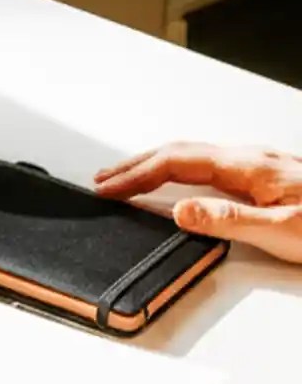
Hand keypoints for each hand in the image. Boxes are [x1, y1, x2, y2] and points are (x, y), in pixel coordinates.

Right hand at [94, 143, 301, 262]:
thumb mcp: (285, 232)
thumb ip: (229, 221)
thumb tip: (180, 210)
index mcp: (249, 167)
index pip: (177, 162)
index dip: (135, 174)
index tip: (106, 189)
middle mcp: (252, 159)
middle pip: (179, 152)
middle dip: (135, 165)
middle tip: (101, 181)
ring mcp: (259, 165)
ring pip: (193, 155)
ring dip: (153, 165)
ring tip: (126, 178)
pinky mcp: (266, 176)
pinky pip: (207, 165)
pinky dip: (176, 171)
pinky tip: (175, 182)